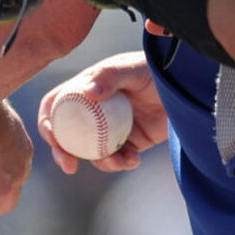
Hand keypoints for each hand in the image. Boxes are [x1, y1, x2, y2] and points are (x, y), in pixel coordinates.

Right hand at [37, 52, 169, 174]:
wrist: (187, 88)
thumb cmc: (155, 70)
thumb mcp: (132, 69)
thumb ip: (110, 76)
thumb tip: (88, 92)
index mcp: (87, 89)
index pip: (56, 105)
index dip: (48, 122)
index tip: (53, 138)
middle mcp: (95, 110)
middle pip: (68, 134)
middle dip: (63, 153)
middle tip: (69, 166)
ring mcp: (111, 128)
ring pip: (93, 152)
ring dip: (101, 162)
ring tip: (119, 161)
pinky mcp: (131, 142)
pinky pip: (118, 158)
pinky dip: (122, 163)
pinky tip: (134, 159)